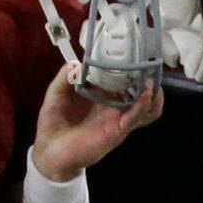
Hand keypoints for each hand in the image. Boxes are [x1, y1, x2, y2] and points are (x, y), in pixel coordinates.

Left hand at [30, 63, 163, 181]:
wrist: (50, 152)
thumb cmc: (53, 123)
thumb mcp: (56, 95)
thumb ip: (65, 77)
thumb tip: (77, 62)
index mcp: (101, 95)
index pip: (120, 78)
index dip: (127, 66)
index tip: (131, 50)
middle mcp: (113, 105)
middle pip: (139, 90)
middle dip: (146, 77)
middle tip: (149, 62)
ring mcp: (117, 117)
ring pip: (146, 106)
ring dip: (152, 93)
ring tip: (152, 80)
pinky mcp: (117, 130)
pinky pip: (135, 117)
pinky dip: (143, 105)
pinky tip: (146, 94)